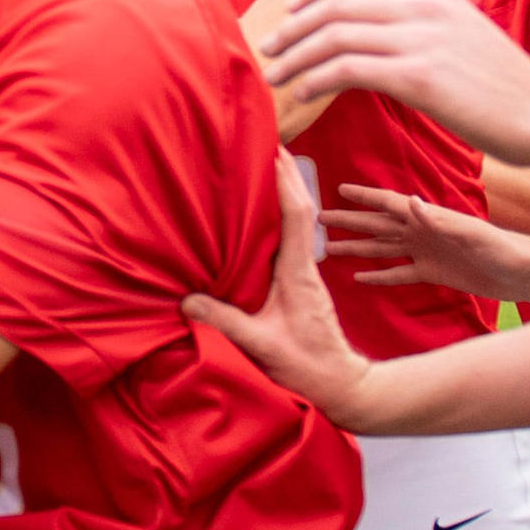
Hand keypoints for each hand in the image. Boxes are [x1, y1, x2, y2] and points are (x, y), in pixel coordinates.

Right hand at [184, 162, 387, 424]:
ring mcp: (303, 275)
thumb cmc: (308, 367)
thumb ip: (226, 322)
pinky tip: (258, 218)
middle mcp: (304, 267)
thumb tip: (186, 300)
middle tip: (265, 143)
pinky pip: (287, 242)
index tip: (273, 151)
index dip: (285, 181)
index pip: (297, 216)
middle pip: (298, 209)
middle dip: (284, 174)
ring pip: (294, 223)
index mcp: (298, 273)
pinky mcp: (298, 286)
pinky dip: (276, 220)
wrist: (342, 386)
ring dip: (280, 194)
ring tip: (259, 169)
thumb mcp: (263, 346)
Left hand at [258, 0, 529, 155]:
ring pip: (334, 34)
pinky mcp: (418, 76)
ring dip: (295, 56)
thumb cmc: (500, 86)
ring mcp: (421, 37)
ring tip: (274, 77)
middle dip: (292, 26)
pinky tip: (303, 94)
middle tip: (267, 49)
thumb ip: (419, 22)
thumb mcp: (459, 34)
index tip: (288, 13)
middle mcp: (422, 5)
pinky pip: (347, 68)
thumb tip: (375, 31)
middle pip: (334, 3)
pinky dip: (316, 79)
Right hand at [319, 184, 526, 297]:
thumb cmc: (500, 248)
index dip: (364, 197)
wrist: (520, 273)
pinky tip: (359, 278)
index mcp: (429, 217)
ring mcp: (425, 252)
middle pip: (377, 224)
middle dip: (349, 221)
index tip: (338, 190)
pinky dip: (378, 275)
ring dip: (357, 247)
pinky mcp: (431, 273)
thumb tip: (409, 201)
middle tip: (318, 219)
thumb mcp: (470, 232)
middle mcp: (422, 232)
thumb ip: (438, 219)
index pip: (389, 204)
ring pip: (382, 248)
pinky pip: (398, 273)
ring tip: (329, 249)